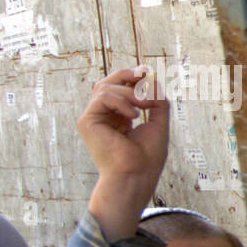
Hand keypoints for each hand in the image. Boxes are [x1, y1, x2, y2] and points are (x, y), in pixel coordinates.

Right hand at [80, 67, 170, 242]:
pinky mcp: (87, 121)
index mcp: (119, 116)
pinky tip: (133, 116)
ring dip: (130, 92)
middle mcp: (104, 115)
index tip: (148, 72)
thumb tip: (154, 80)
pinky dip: (121, 101)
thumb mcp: (159, 123)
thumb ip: (157, 102)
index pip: (120, 88)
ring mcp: (94, 117)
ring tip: (145, 106)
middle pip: (108, 82)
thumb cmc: (147, 157)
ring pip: (106, 87)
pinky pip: (103, 97)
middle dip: (127, 75)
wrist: (136, 175)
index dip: (132, 76)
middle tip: (145, 74)